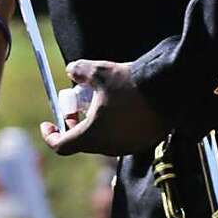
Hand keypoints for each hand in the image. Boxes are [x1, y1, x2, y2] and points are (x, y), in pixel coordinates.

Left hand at [41, 59, 165, 156]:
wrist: (170, 89)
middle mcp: (108, 147)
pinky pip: (121, 137)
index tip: (47, 123)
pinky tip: (121, 106)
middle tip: (74, 105)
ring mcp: (127, 147)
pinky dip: (114, 126)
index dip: (50, 135)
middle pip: (82, 142)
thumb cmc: (131, 84)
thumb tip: (71, 70)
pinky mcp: (143, 142)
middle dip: (74, 124)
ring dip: (95, 125)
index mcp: (92, 136)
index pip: (61, 146)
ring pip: (103, 140)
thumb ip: (80, 70)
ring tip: (100, 102)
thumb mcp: (100, 72)